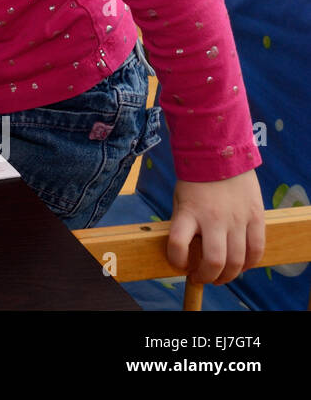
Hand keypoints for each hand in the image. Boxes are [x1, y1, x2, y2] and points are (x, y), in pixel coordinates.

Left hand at [167, 169, 264, 284]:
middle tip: (202, 278)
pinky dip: (250, 263)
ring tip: (220, 276)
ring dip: (228, 275)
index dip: (175, 259)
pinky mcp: (255, 217)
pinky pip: (257, 249)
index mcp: (188, 212)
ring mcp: (237, 219)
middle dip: (206, 277)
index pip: (177, 244)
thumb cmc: (196, 180)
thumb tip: (187, 252)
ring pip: (237, 261)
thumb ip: (184, 223)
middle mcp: (213, 218)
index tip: (178, 263)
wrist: (221, 153)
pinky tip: (242, 266)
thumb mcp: (181, 199)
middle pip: (214, 261)